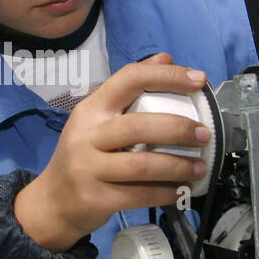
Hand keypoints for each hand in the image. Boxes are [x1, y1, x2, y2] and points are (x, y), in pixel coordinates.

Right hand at [14, 53, 209, 252]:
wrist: (55, 200)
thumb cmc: (85, 154)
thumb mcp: (98, 119)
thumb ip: (130, 90)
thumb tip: (166, 58)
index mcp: (91, 109)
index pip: (129, 79)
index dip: (166, 76)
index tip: (198, 80)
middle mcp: (87, 135)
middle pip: (138, 126)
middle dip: (177, 128)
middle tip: (203, 133)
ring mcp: (88, 168)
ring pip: (141, 166)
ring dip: (178, 166)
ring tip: (200, 166)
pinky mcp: (96, 198)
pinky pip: (139, 196)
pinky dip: (165, 193)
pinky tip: (181, 190)